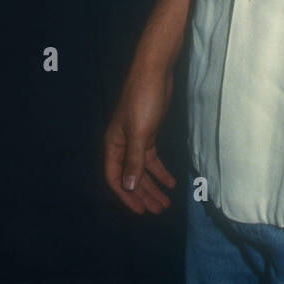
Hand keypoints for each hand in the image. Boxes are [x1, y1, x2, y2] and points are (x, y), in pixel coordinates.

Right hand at [104, 53, 175, 214]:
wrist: (154, 72)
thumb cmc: (143, 100)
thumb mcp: (140, 133)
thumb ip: (134, 161)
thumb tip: (129, 187)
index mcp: (113, 145)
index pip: (115, 178)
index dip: (127, 196)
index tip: (141, 211)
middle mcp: (122, 145)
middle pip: (131, 177)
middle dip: (144, 195)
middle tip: (159, 210)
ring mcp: (136, 140)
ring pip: (143, 170)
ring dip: (153, 186)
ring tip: (166, 202)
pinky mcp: (149, 134)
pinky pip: (152, 159)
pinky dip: (161, 171)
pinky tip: (171, 182)